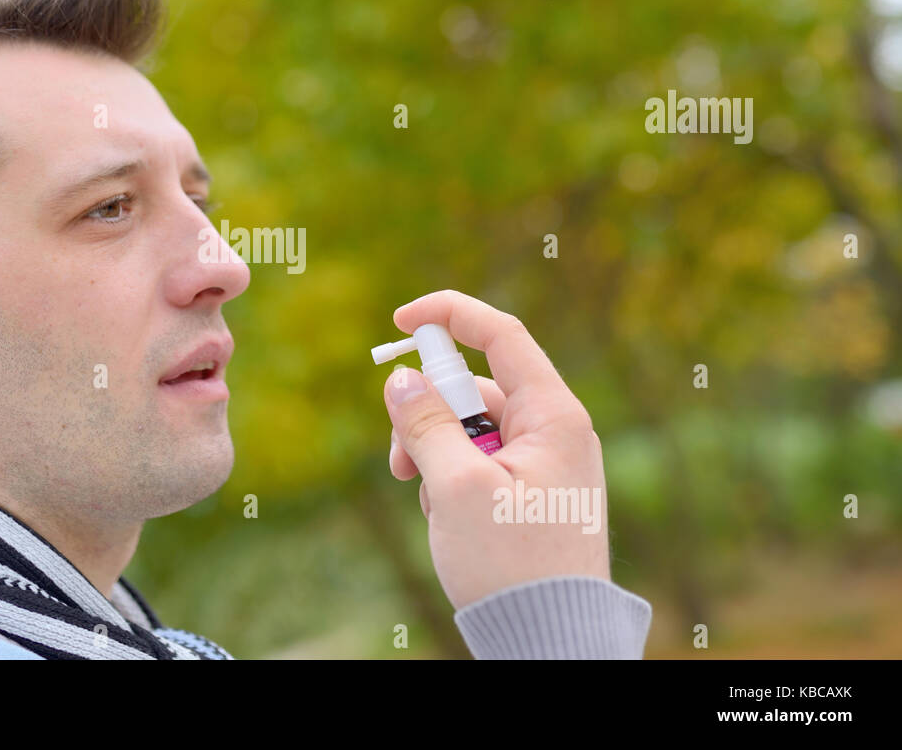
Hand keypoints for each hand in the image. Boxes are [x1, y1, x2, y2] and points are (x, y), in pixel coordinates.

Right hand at [383, 289, 611, 611]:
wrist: (550, 639)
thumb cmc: (513, 565)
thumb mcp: (456, 487)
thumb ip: (426, 424)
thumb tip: (401, 379)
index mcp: (553, 416)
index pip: (501, 335)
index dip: (450, 315)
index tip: (400, 321)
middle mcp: (554, 431)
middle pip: (475, 387)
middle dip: (428, 412)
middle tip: (401, 457)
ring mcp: (543, 463)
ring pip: (470, 428)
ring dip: (434, 451)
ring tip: (424, 497)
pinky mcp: (529, 493)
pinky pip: (479, 461)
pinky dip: (450, 476)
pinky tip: (444, 514)